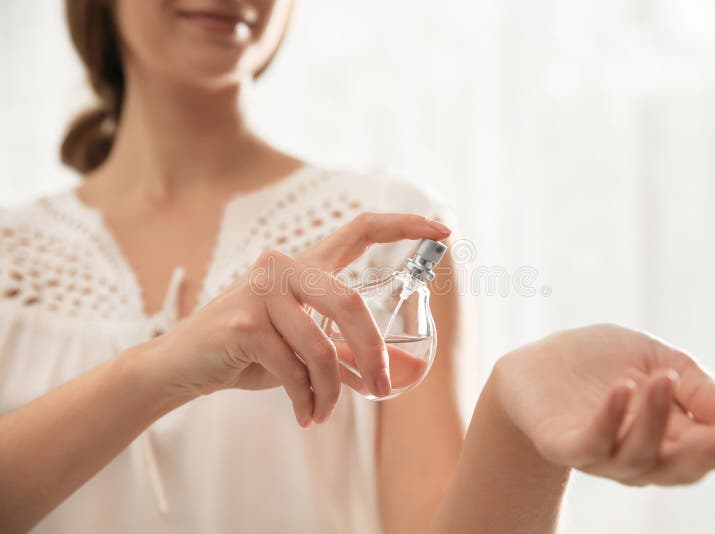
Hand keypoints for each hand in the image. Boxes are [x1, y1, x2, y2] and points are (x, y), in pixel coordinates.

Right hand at [150, 213, 450, 426]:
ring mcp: (261, 291)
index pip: (361, 229)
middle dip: (373, 355)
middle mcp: (284, 265)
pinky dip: (306, 400)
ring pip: (321, 347)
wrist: (183, 365)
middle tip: (382, 391)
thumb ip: (349, 352)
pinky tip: (306, 415)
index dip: (404, 226)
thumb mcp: (306, 346)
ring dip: (332, 390)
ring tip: (326, 412)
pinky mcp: (243, 323)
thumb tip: (403, 373)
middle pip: (351, 304)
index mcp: (306, 263)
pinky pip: (294, 369)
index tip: (443, 231)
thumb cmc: (251, 350)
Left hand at [492, 324, 714, 485]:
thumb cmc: (600, 362)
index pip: (707, 451)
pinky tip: (623, 390)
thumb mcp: (655, 358)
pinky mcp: (564, 446)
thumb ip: (695, 382)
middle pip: (678, 467)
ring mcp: (601, 454)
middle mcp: (638, 454)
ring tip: (661, 379)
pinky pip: (590, 442)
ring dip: (653, 419)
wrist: (537, 364)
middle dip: (706, 454)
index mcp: (668, 436)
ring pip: (637, 454)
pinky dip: (609, 419)